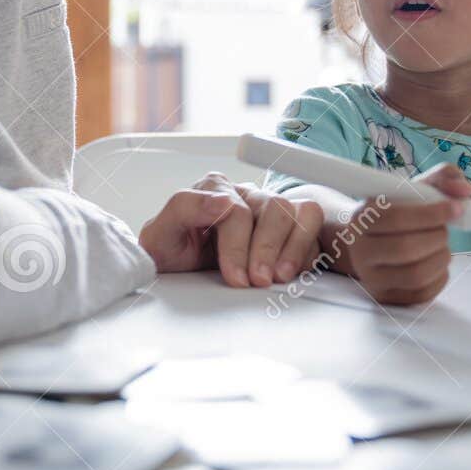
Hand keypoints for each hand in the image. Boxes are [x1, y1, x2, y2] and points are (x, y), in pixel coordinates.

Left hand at [138, 174, 321, 285]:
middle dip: (267, 248)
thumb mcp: (159, 234)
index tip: (236, 276)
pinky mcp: (287, 230)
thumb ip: (184, 208)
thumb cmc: (169, 251)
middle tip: (258, 280)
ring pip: (300, 212)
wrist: (175, 270)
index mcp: (215, 189)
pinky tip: (289, 272)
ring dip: (293, 247)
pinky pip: (311, 229)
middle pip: (274, 207)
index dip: (238, 246)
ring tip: (279, 276)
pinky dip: (306, 251)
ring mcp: (268, 211)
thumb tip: (222, 201)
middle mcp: (246, 196)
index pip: (237, 210)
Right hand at [343, 163, 470, 304]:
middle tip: (444, 230)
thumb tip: (465, 190)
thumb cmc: (398, 213)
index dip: (431, 214)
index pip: (396, 219)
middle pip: (406, 249)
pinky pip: (422, 293)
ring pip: (416, 274)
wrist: (374, 243)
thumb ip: (442, 179)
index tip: (455, 209)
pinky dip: (440, 276)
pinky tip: (434, 262)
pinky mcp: (386, 298)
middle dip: (437, 237)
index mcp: (362, 218)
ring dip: (441, 257)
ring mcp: (371, 278)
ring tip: (441, 246)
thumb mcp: (414, 189)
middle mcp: (360, 250)